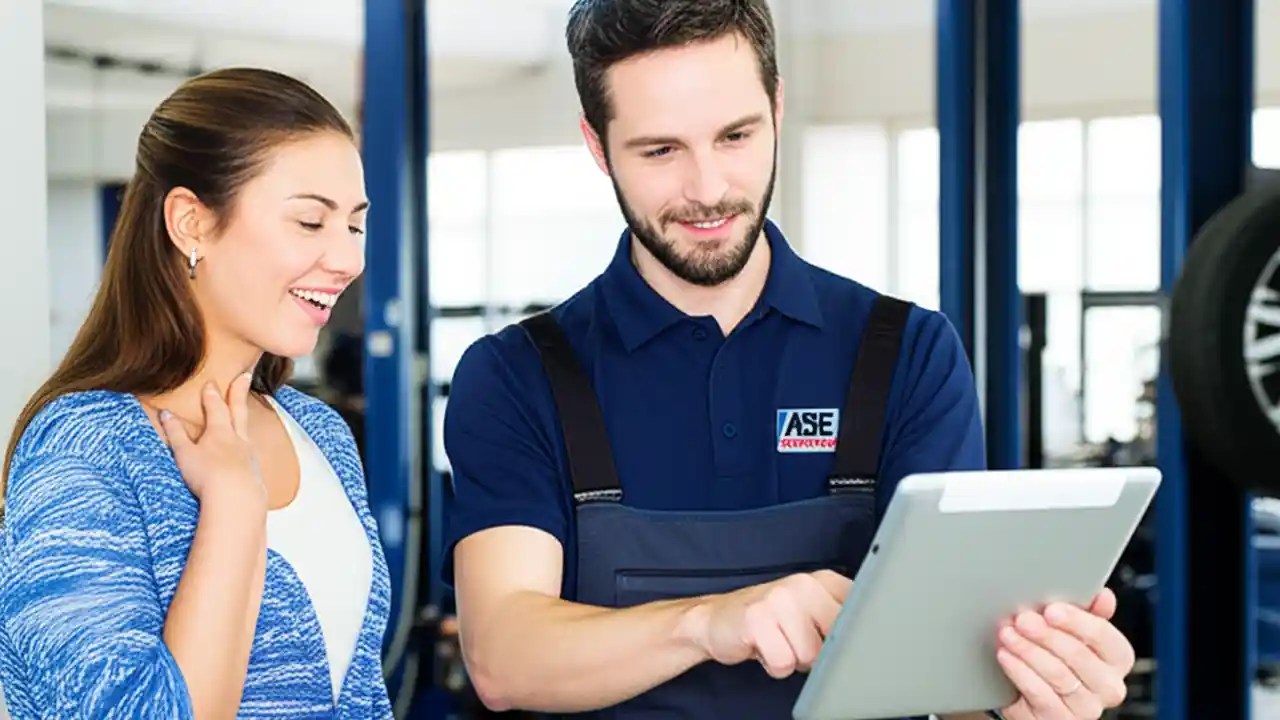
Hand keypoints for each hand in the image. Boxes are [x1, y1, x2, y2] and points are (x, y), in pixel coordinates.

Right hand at [160, 374, 263, 507]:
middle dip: (239, 392)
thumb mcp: (185, 453)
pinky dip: (248, 444)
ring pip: (247, 430)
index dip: (212, 395)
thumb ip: (175, 434)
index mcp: (220, 432)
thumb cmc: (208, 476)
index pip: (215, 408)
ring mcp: (249, 454)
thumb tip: (165, 415)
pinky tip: (247, 450)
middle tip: (245, 376)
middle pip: (238, 411)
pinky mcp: (254, 471)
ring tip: (245, 410)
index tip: (211, 383)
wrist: (237, 499)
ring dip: (244, 418)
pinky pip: (252, 451)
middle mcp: (238, 440)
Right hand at [691, 570, 849, 678]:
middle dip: (820, 653)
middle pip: (837, 640)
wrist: (718, 619)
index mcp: (825, 580)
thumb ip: (841, 620)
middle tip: (798, 642)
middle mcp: (804, 583)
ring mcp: (779, 598)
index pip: (863, 613)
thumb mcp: (811, 613)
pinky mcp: (756, 618)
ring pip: (810, 655)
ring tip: (778, 643)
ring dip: (794, 660)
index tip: (839, 643)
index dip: (854, 639)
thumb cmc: (771, 622)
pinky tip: (763, 648)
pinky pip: (783, 662)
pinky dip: (774, 665)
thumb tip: (872, 643)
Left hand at [993, 588, 1134, 718]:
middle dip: (1046, 635)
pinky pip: (1040, 695)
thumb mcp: (1073, 631)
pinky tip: (1006, 655)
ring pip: (1057, 675)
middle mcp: (1109, 687)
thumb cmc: (1058, 654)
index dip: (1077, 621)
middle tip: (1023, 619)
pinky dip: (1019, 672)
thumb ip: (1089, 612)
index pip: (1104, 637)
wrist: (1036, 694)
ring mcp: (1086, 708)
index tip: (1051, 609)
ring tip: (1008, 634)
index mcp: (1118, 659)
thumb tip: (1103, 595)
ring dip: (1028, 650)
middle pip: (1079, 656)